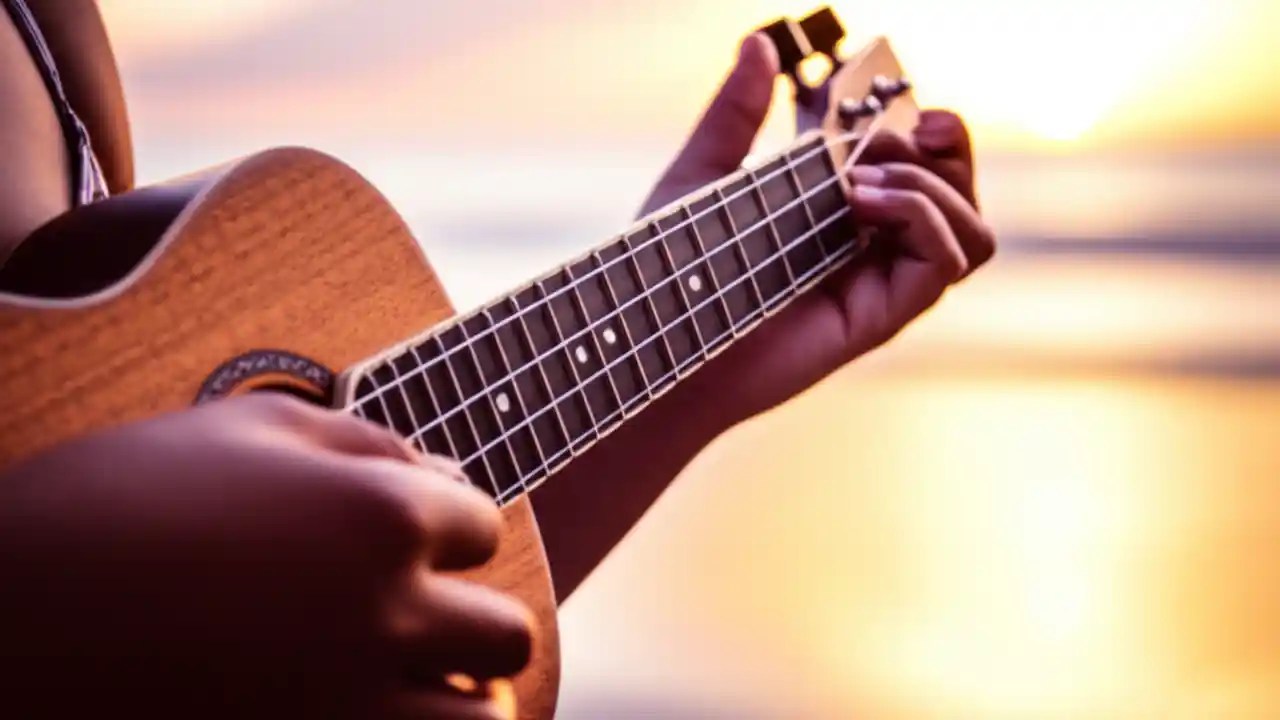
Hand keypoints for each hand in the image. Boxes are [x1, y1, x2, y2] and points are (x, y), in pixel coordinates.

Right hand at [0, 395, 530, 719]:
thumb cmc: (104, 512)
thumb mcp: (230, 433)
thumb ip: (355, 439)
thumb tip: (439, 464)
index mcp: (380, 517)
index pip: (481, 524)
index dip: (441, 526)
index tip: (404, 535)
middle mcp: (389, 619)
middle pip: (503, 631)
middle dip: (466, 620)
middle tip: (409, 616)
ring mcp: (354, 711)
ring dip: (460, 701)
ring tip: (410, 687)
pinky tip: (372, 717)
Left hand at [641, 34, 995, 422]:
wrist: (654, 341)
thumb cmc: (670, 272)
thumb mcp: (703, 172)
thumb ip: (736, 111)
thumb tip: (760, 42)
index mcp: (838, 210)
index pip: (919, 161)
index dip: (927, 124)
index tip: (896, 92)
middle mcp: (869, 246)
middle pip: (959, 190)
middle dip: (946, 144)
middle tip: (901, 128)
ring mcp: (878, 283)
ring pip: (971, 227)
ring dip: (935, 185)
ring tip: (864, 178)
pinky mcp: (878, 317)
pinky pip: (946, 262)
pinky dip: (925, 218)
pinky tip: (864, 203)